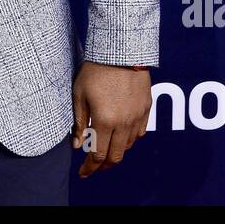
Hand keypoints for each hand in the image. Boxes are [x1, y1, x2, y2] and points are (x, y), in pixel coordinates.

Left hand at [71, 61, 150, 177]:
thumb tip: (78, 145)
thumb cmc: (95, 70)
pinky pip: (140, 132)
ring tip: (106, 150)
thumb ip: (80, 122)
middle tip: (94, 166)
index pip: (98, 154)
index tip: (83, 173)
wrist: (121, 50)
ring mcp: (137, 116)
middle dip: (104, 165)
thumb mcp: (80, 94)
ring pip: (128, 146)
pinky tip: (121, 136)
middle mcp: (124, 122)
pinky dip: (130, 139)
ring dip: (117, 152)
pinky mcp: (146, 108)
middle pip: (116, 156)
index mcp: (105, 120)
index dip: (90, 167)